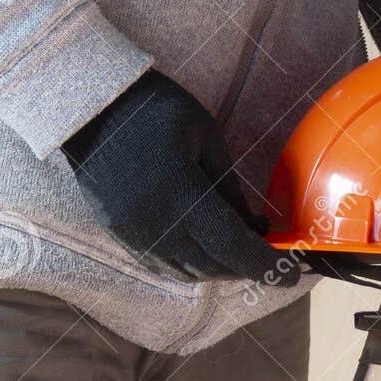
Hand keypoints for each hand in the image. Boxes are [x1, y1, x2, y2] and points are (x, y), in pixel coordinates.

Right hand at [61, 69, 296, 284]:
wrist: (89, 107)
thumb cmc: (156, 111)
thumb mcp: (206, 138)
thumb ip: (231, 188)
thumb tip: (255, 229)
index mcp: (179, 194)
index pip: (232, 248)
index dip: (265, 266)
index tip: (291, 273)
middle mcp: (154, 224)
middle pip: (213, 267)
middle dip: (246, 266)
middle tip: (268, 254)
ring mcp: (133, 235)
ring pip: (189, 273)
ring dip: (221, 268)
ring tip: (238, 248)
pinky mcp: (120, 236)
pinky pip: (165, 267)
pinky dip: (193, 266)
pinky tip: (206, 248)